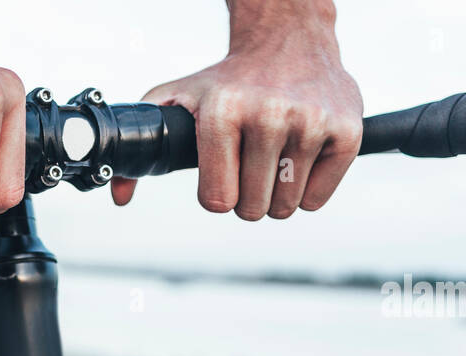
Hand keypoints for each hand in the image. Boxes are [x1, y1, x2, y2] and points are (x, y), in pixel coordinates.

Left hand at [111, 7, 362, 218]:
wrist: (287, 36)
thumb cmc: (225, 80)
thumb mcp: (175, 100)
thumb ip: (141, 146)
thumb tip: (119, 197)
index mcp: (223, 112)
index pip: (217, 201)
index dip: (217, 195)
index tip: (221, 175)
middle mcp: (268, 115)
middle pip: (251, 209)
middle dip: (247, 197)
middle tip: (249, 167)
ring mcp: (310, 122)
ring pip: (285, 208)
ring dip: (277, 196)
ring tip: (273, 160)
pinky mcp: (346, 129)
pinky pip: (317, 198)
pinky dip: (308, 191)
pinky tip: (300, 158)